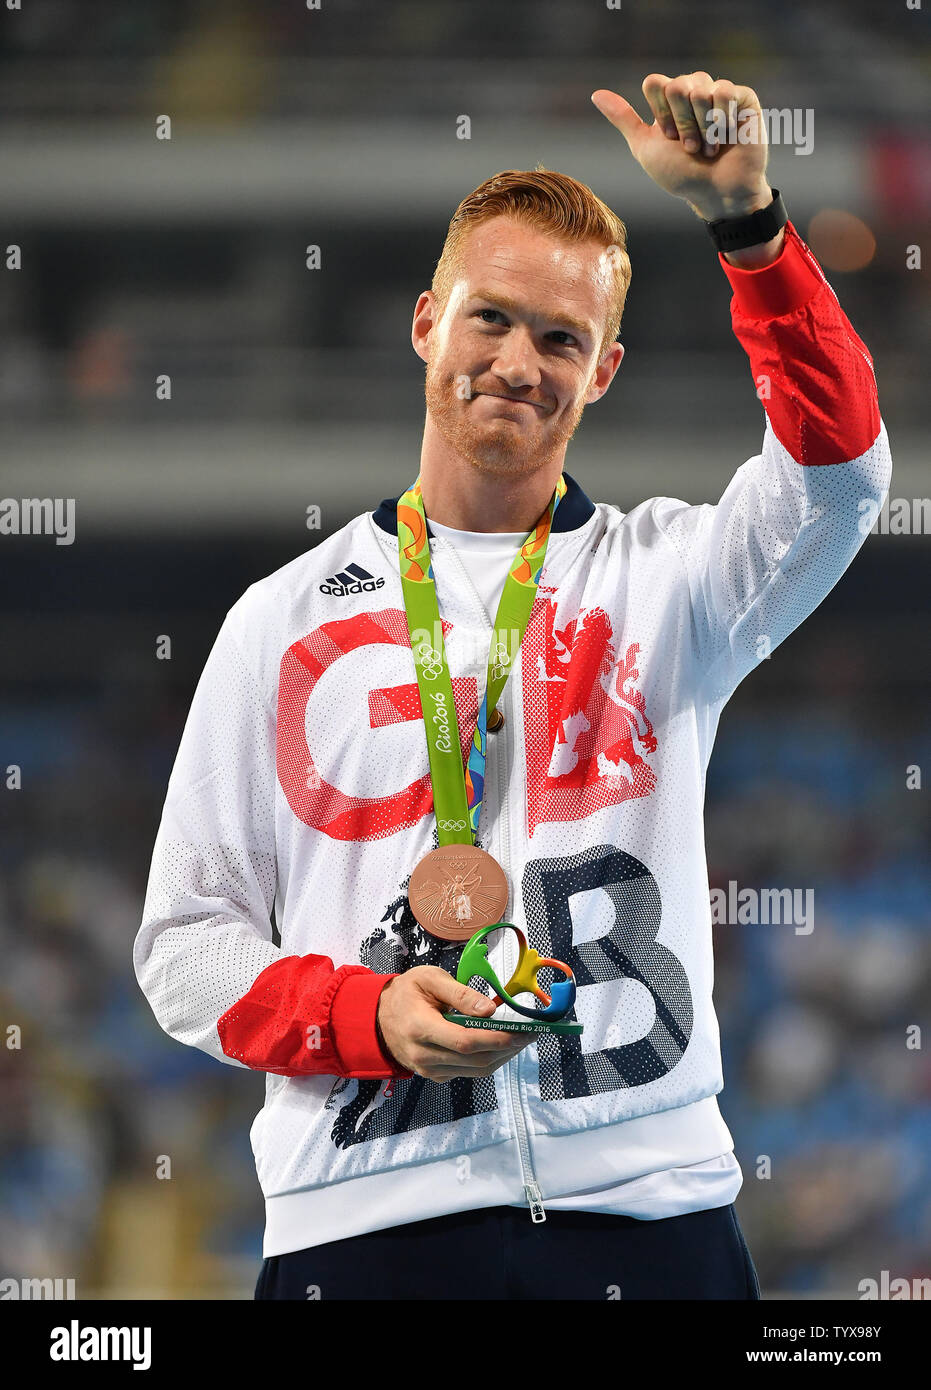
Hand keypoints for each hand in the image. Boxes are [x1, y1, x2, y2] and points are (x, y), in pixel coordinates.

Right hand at [376, 966, 534, 1081]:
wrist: (378, 1018)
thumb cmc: (406, 993)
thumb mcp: (429, 979)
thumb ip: (460, 994)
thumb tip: (490, 1010)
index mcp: (419, 1028)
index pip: (465, 1041)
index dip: (497, 1038)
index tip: (522, 1030)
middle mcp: (423, 1055)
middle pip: (476, 1060)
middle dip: (509, 1048)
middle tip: (531, 1032)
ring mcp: (429, 1070)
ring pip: (476, 1071)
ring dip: (504, 1056)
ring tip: (523, 1038)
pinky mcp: (436, 1075)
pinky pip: (469, 1072)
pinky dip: (490, 1059)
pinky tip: (502, 1044)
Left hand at [592, 72, 771, 222]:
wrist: (716, 193)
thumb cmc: (681, 175)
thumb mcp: (645, 148)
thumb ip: (623, 118)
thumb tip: (595, 94)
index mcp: (668, 100)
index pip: (655, 83)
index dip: (660, 113)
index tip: (668, 138)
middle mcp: (692, 91)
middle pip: (676, 85)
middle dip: (681, 123)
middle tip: (691, 147)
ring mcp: (717, 92)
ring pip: (701, 87)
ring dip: (702, 126)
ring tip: (709, 147)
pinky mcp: (742, 97)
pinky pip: (726, 90)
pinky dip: (723, 120)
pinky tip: (727, 137)